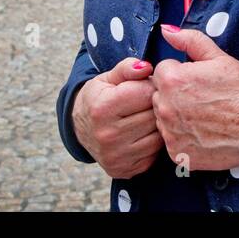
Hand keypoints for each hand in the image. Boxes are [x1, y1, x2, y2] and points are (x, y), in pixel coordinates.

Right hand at [72, 57, 163, 179]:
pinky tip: (143, 133)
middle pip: (153, 114)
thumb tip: (147, 67)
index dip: (151, 86)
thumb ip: (127, 68)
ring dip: (157, 124)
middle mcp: (108, 135)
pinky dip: (153, 142)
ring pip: (158, 135)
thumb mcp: (108, 78)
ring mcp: (116, 156)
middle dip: (155, 104)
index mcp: (102, 108)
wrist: (80, 128)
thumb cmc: (99, 98)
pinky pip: (154, 153)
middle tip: (148, 101)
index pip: (146, 93)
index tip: (146, 86)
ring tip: (146, 115)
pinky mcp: (124, 170)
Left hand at [152, 25, 238, 173]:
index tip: (201, 82)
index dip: (183, 74)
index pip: (163, 71)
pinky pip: (173, 141)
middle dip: (176, 95)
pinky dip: (185, 138)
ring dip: (178, 116)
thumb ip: (189, 41)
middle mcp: (166, 108)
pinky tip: (206, 133)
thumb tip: (166, 31)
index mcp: (172, 80)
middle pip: (160, 96)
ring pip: (164, 119)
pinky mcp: (178, 155)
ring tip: (207, 116)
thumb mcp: (220, 58)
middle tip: (205, 99)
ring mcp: (171, 135)